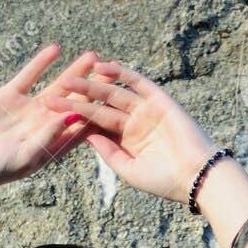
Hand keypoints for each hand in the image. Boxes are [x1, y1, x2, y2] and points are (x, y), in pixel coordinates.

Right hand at [0, 43, 100, 197]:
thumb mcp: (25, 156)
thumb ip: (47, 137)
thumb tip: (72, 117)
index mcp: (54, 145)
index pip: (84, 128)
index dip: (102, 114)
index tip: (120, 102)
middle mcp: (46, 126)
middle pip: (76, 103)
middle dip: (95, 88)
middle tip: (114, 71)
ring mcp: (29, 109)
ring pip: (57, 87)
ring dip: (74, 72)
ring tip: (92, 55)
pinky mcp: (9, 96)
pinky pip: (29, 76)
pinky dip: (41, 63)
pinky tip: (55, 49)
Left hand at [38, 59, 219, 203]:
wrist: (196, 176)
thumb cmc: (164, 181)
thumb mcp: (129, 170)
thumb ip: (108, 152)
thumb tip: (85, 135)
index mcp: (125, 141)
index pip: (95, 125)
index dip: (74, 117)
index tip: (51, 112)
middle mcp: (133, 123)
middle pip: (100, 106)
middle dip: (78, 98)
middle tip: (54, 90)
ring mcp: (145, 110)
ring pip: (114, 92)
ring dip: (93, 83)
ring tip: (71, 78)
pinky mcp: (159, 100)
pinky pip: (137, 82)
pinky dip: (121, 73)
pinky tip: (103, 66)